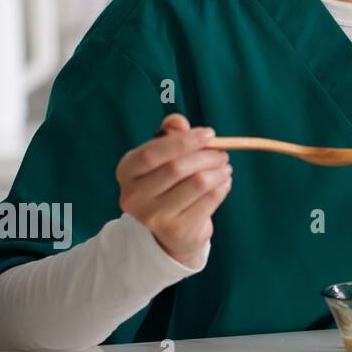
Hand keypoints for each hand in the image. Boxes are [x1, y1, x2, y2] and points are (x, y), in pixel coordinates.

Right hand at [116, 113, 232, 266]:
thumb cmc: (168, 183)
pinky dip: (222, 187)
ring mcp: (154, 217)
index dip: (183, 141)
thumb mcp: (164, 157)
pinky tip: (223, 183)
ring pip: (197, 184)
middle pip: (177, 168)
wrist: (170, 229)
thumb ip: (170, 135)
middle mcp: (134, 196)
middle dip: (207, 156)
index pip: (151, 153)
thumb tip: (177, 121)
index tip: (209, 133)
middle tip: (223, 153)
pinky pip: (209, 201)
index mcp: (127, 171)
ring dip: (218, 171)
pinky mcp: (177, 230)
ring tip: (225, 168)